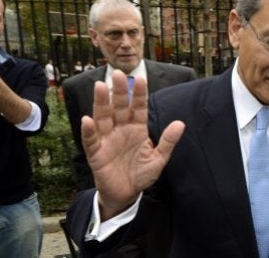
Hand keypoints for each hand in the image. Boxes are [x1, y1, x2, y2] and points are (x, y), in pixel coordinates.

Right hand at [81, 70, 184, 219]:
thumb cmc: (141, 174)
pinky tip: (87, 120)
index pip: (138, 108)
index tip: (142, 79)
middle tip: (118, 74)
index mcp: (137, 128)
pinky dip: (89, 131)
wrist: (127, 194)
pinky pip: (91, 140)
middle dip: (119, 91)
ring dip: (101, 103)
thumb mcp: (158, 158)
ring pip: (103, 118)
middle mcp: (121, 129)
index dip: (139, 94)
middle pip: (119, 107)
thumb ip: (168, 141)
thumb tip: (181, 123)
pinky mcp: (96, 153)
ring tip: (100, 87)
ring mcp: (107, 140)